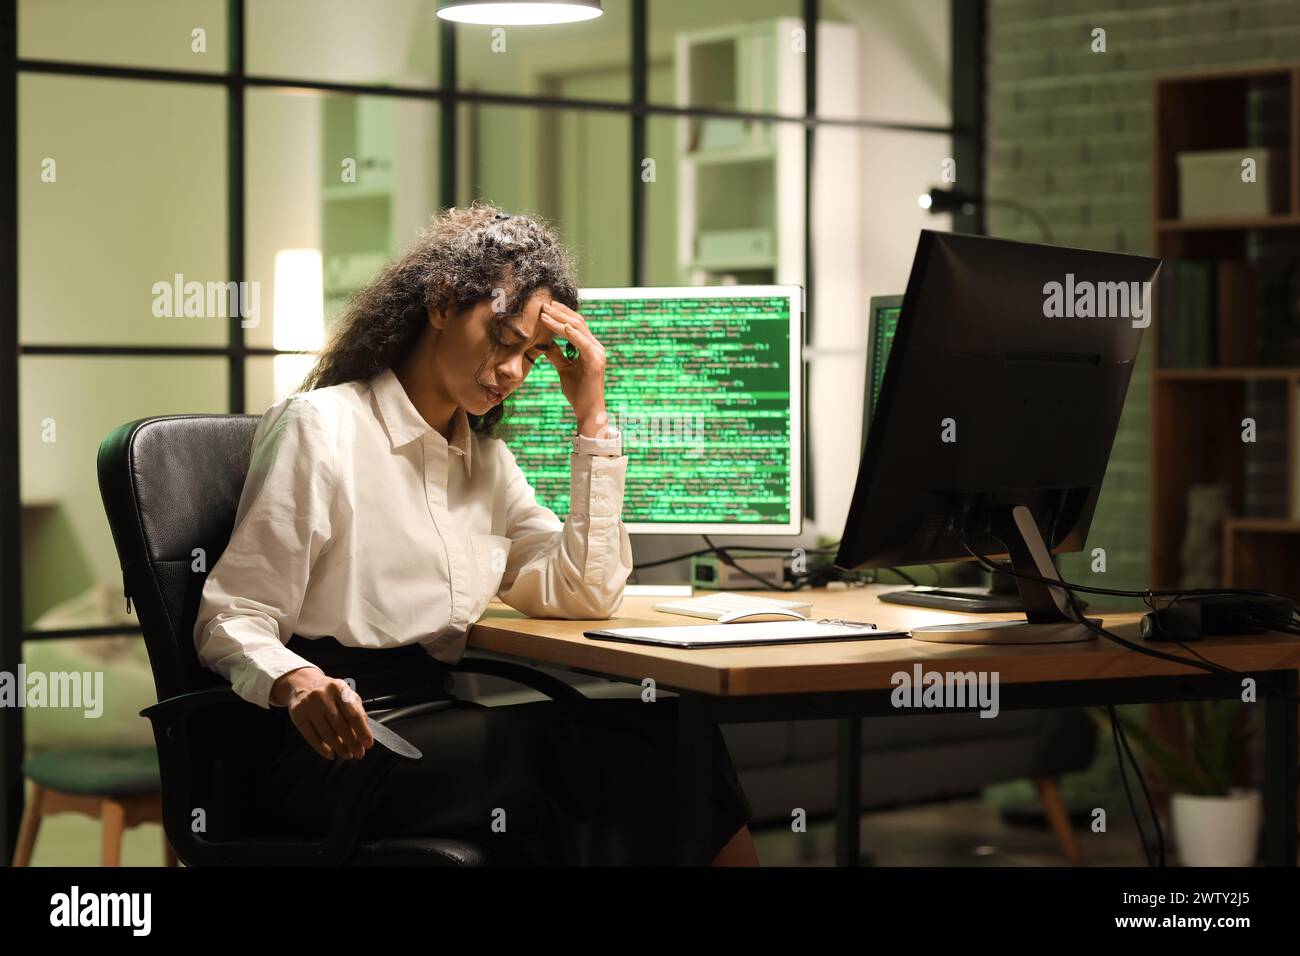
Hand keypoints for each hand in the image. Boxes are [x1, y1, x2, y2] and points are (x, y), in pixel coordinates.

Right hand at [270, 666, 373, 759]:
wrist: (302, 684)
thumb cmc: (329, 693)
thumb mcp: (345, 694)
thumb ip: (357, 710)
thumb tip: (364, 733)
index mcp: (339, 688)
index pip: (354, 713)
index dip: (363, 731)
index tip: (368, 744)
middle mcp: (323, 695)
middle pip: (340, 726)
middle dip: (352, 743)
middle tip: (359, 754)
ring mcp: (309, 705)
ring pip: (327, 734)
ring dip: (339, 748)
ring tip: (347, 754)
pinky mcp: (297, 716)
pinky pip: (312, 737)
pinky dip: (322, 749)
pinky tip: (331, 754)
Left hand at [539, 301, 609, 437]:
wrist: (588, 410)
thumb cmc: (578, 391)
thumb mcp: (564, 368)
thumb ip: (557, 355)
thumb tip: (545, 344)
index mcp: (590, 348)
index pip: (576, 324)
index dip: (562, 314)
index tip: (547, 307)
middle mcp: (596, 347)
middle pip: (577, 322)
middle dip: (559, 312)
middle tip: (544, 304)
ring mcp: (597, 354)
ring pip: (578, 329)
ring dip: (560, 319)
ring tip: (545, 313)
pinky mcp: (595, 362)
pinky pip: (582, 343)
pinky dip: (572, 334)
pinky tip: (561, 326)